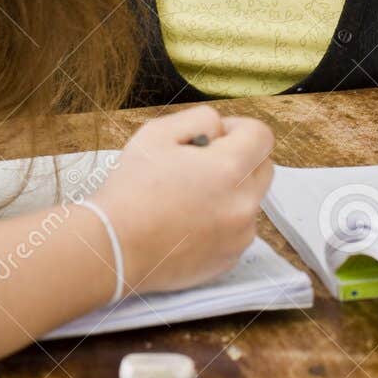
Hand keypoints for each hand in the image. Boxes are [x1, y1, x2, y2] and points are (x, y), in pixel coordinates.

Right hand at [92, 104, 274, 294]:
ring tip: (190, 196)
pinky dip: (223, 220)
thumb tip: (219, 130)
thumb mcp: (157, 133)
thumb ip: (200, 119)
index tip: (214, 137)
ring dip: (232, 191)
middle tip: (202, 163)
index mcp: (229, 169)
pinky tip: (189, 221)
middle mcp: (244, 204)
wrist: (114, 249)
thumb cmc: (131, 189)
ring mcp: (239, 236)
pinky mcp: (230, 259)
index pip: (262, 135)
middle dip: (240, 158)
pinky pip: (239, 229)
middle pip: (264, 167)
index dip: (238, 128)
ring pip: (251, 200)